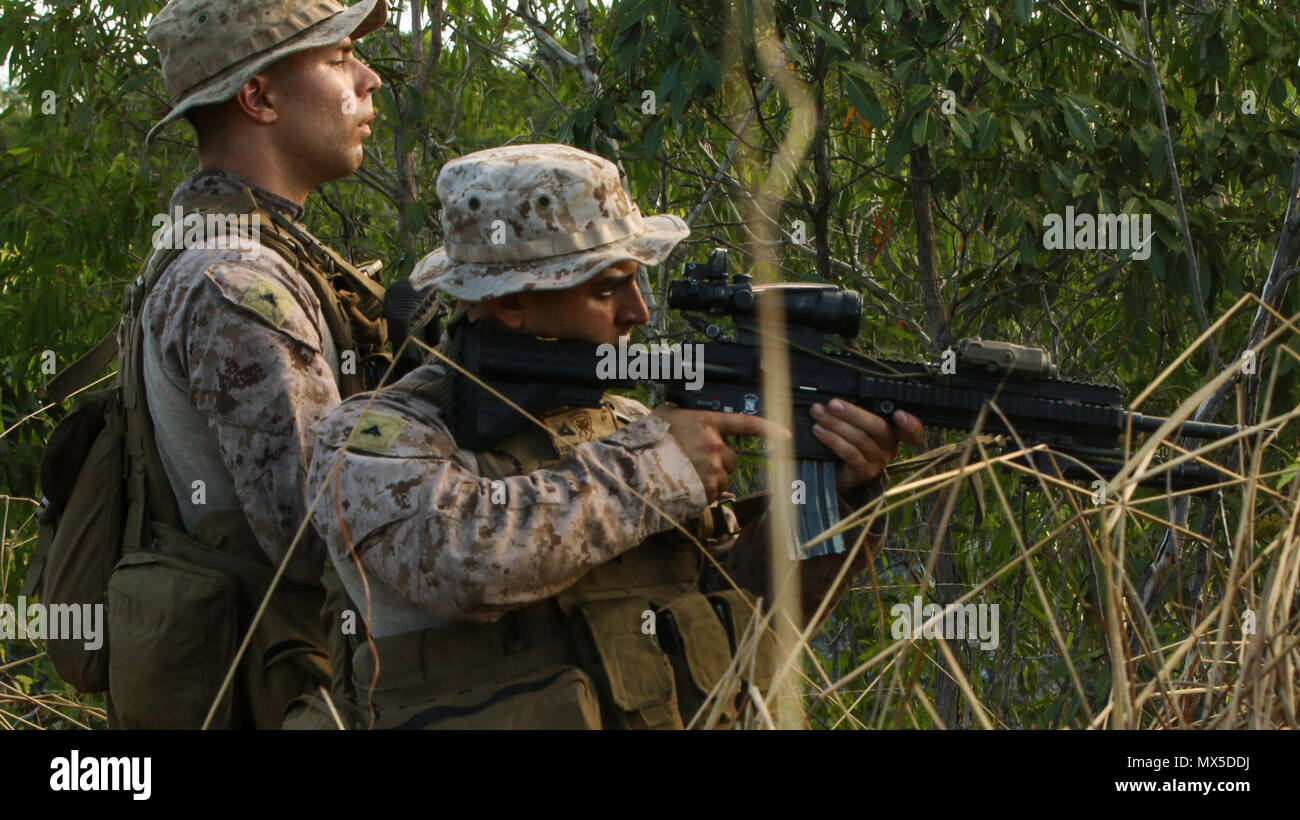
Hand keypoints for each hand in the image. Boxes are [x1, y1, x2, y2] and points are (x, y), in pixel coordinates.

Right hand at [652, 406, 790, 501]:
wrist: (636, 467)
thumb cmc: (648, 440)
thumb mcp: (664, 416)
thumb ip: (681, 416)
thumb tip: (679, 417)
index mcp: (706, 423)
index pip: (744, 423)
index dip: (768, 428)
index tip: (786, 434)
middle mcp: (714, 445)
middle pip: (730, 459)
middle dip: (717, 463)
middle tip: (693, 463)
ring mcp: (712, 468)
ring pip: (722, 478)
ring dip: (709, 479)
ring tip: (685, 476)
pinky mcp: (706, 489)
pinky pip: (712, 494)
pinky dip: (702, 493)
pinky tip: (685, 487)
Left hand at [809, 400, 924, 493]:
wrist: (840, 472)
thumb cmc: (849, 440)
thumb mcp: (857, 424)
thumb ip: (857, 411)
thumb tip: (839, 397)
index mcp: (893, 431)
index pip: (912, 431)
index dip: (910, 424)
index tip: (899, 414)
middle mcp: (890, 446)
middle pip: (878, 427)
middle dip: (853, 413)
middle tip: (833, 404)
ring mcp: (877, 460)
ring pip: (860, 438)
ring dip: (836, 424)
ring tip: (819, 414)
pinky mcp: (863, 471)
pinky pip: (850, 453)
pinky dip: (833, 440)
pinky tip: (820, 431)